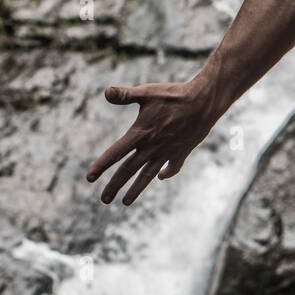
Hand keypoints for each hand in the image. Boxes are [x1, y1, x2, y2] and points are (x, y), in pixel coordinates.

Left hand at [86, 82, 220, 204]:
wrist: (205, 102)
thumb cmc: (174, 95)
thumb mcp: (148, 92)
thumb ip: (125, 94)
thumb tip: (106, 92)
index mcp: (141, 133)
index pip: (116, 152)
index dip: (101, 165)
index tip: (89, 177)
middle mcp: (153, 146)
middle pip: (129, 170)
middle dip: (115, 185)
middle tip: (104, 199)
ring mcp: (168, 151)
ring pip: (148, 175)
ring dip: (136, 189)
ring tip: (126, 202)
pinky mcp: (182, 151)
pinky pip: (172, 167)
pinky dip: (166, 174)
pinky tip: (161, 177)